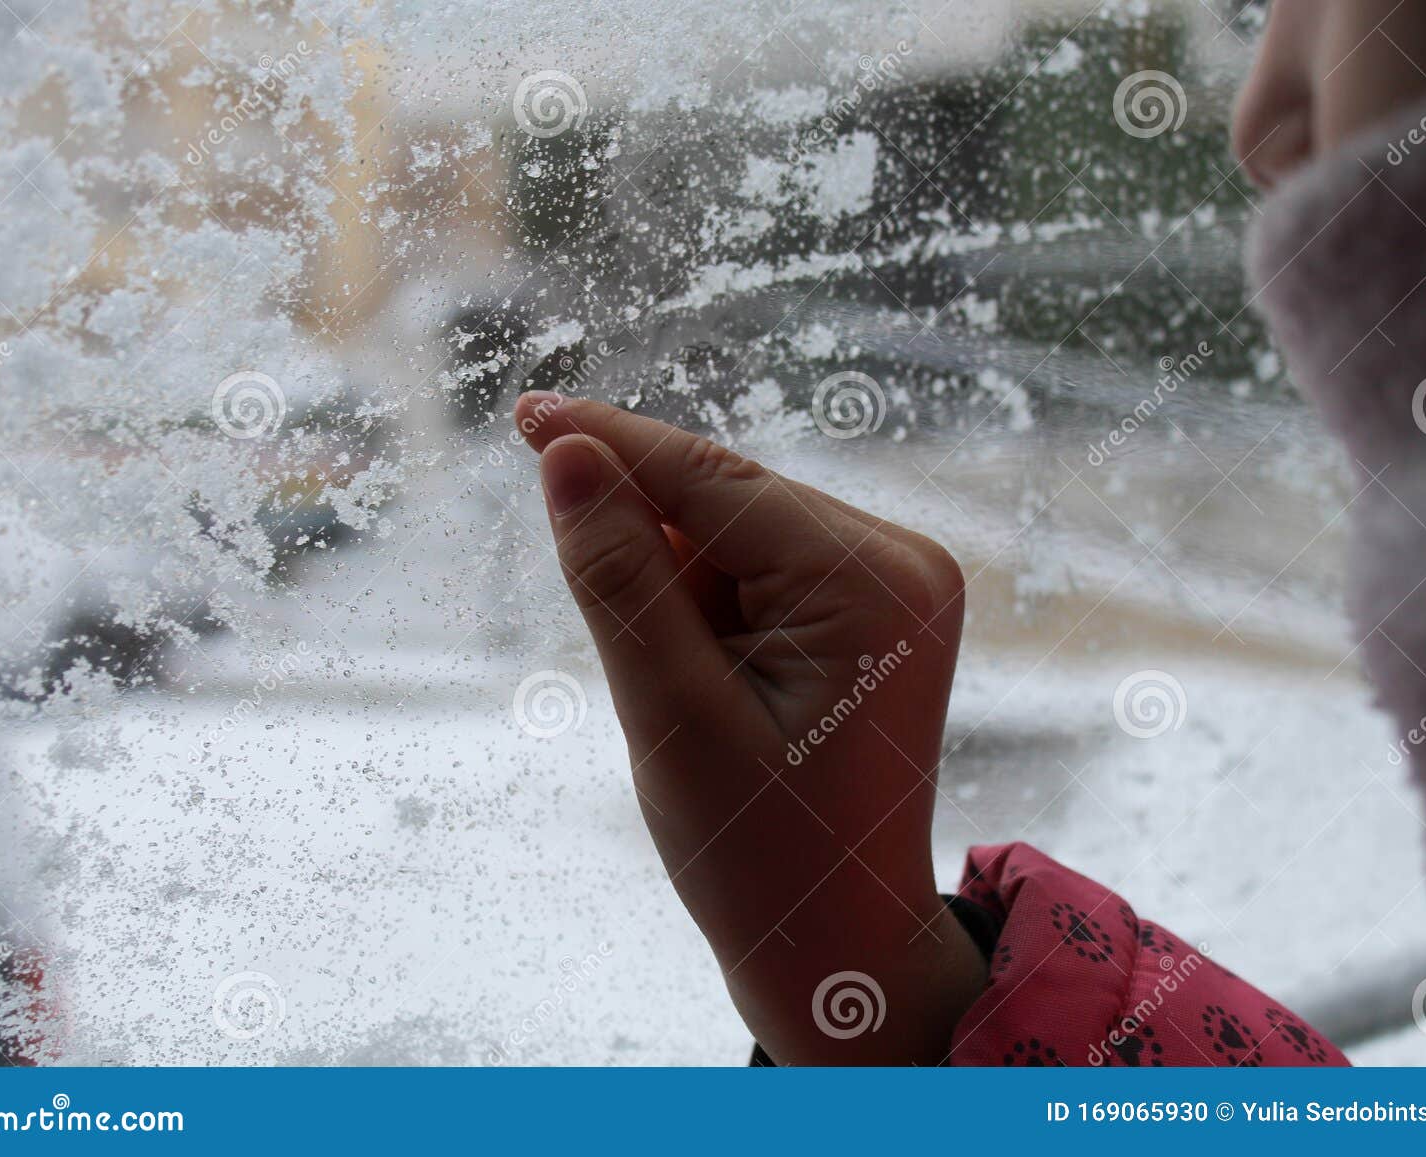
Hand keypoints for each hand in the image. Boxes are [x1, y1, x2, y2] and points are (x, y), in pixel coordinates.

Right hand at [514, 391, 983, 1064]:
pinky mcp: (872, 606)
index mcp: (872, 580)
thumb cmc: (761, 854)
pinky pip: (761, 572)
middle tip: (654, 680)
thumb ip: (619, 577)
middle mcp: (901, 560)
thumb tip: (567, 452)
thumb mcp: (671, 715)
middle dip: (657, 566)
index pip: (713, 480)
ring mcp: (894, 582)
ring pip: (735, 539)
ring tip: (703, 712)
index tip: (524, 412)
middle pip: (726, 505)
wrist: (841, 942)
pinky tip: (720, 692)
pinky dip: (711, 616)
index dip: (610, 445)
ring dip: (684, 601)